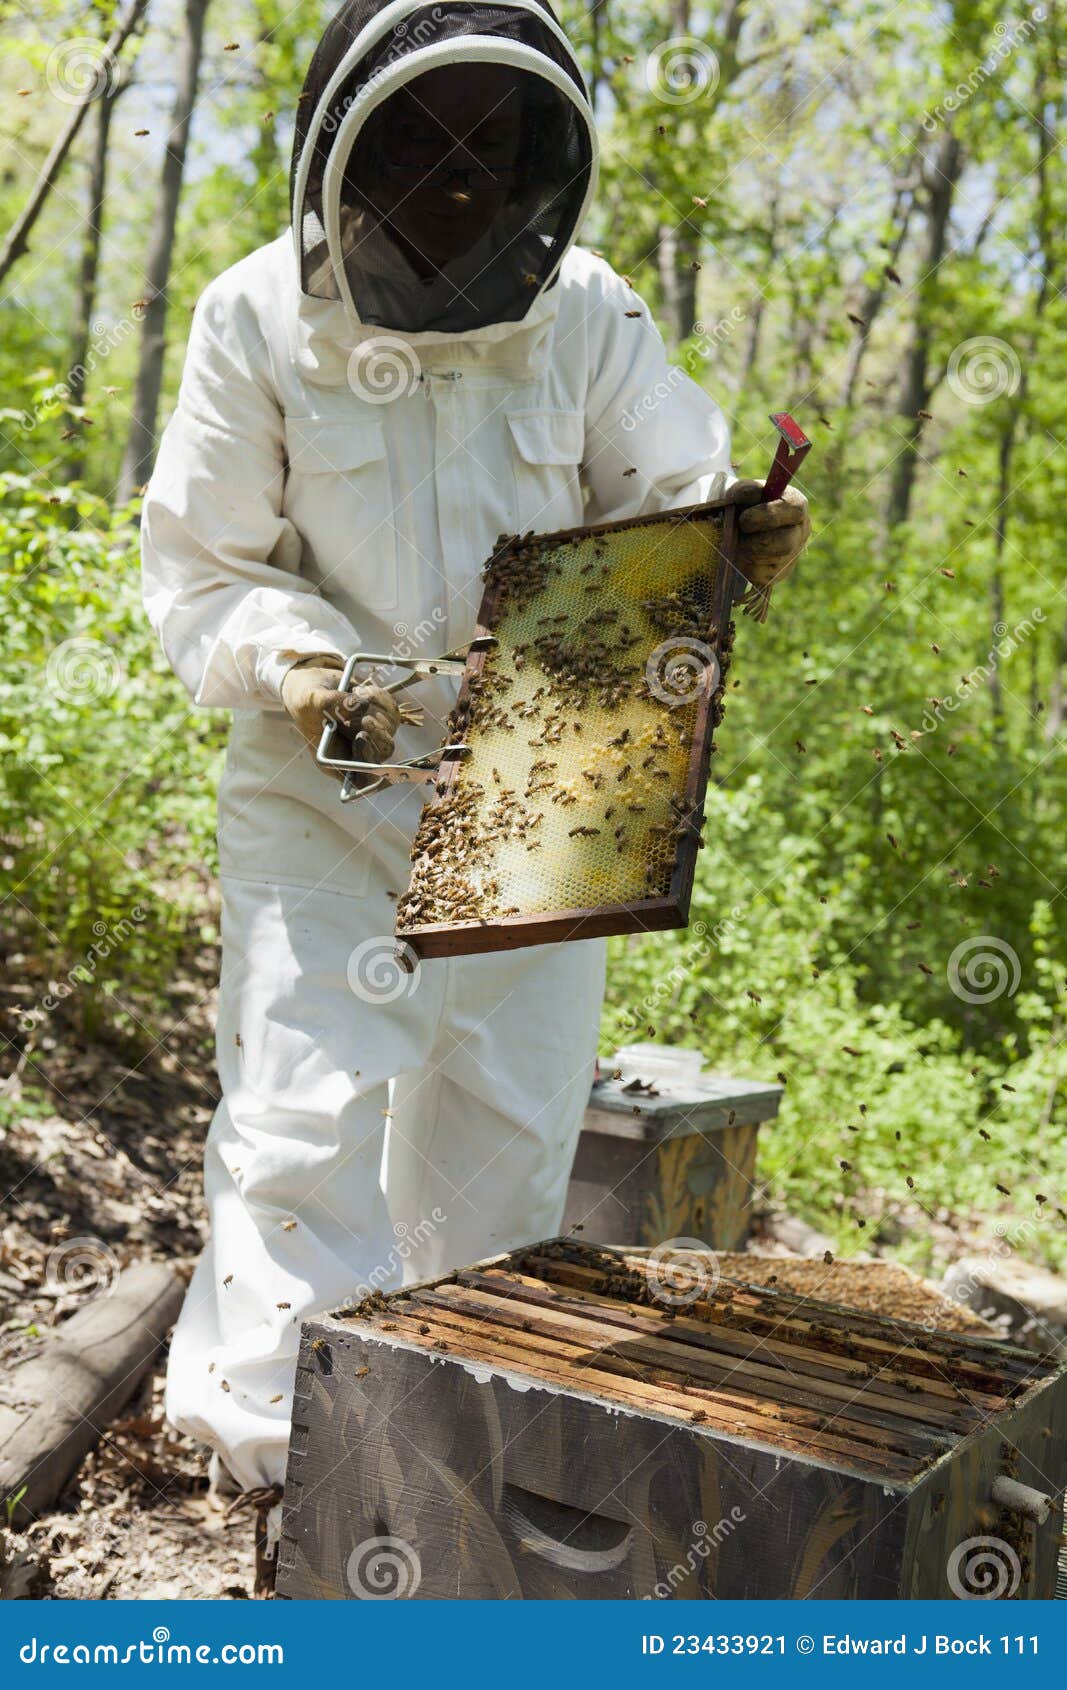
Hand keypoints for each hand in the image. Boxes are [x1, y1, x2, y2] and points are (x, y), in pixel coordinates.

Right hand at [281, 655, 400, 781]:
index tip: (361, 738)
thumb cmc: (308, 700)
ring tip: (353, 695)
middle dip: (374, 730)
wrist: (316, 683)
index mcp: (336, 761)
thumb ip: (331, 704)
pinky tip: (359, 691)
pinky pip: (391, 713)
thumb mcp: (312, 701)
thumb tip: (362, 705)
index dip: (367, 766)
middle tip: (361, 714)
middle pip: (382, 752)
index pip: (361, 779)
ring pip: (389, 730)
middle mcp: (356, 753)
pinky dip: (378, 698)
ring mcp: (371, 738)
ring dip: (373, 708)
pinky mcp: (381, 722)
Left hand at [726, 479, 811, 589]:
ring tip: (735, 541)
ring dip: (747, 552)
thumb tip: (747, 495)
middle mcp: (800, 532)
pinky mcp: (776, 574)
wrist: (733, 527)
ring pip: (771, 561)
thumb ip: (746, 490)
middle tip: (737, 536)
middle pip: (786, 543)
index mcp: (796, 507)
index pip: (795, 510)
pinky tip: (737, 554)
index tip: (743, 519)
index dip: (769, 516)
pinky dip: (743, 565)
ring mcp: (791, 555)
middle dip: (756, 541)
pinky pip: (759, 575)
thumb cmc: (742, 505)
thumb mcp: (742, 491)